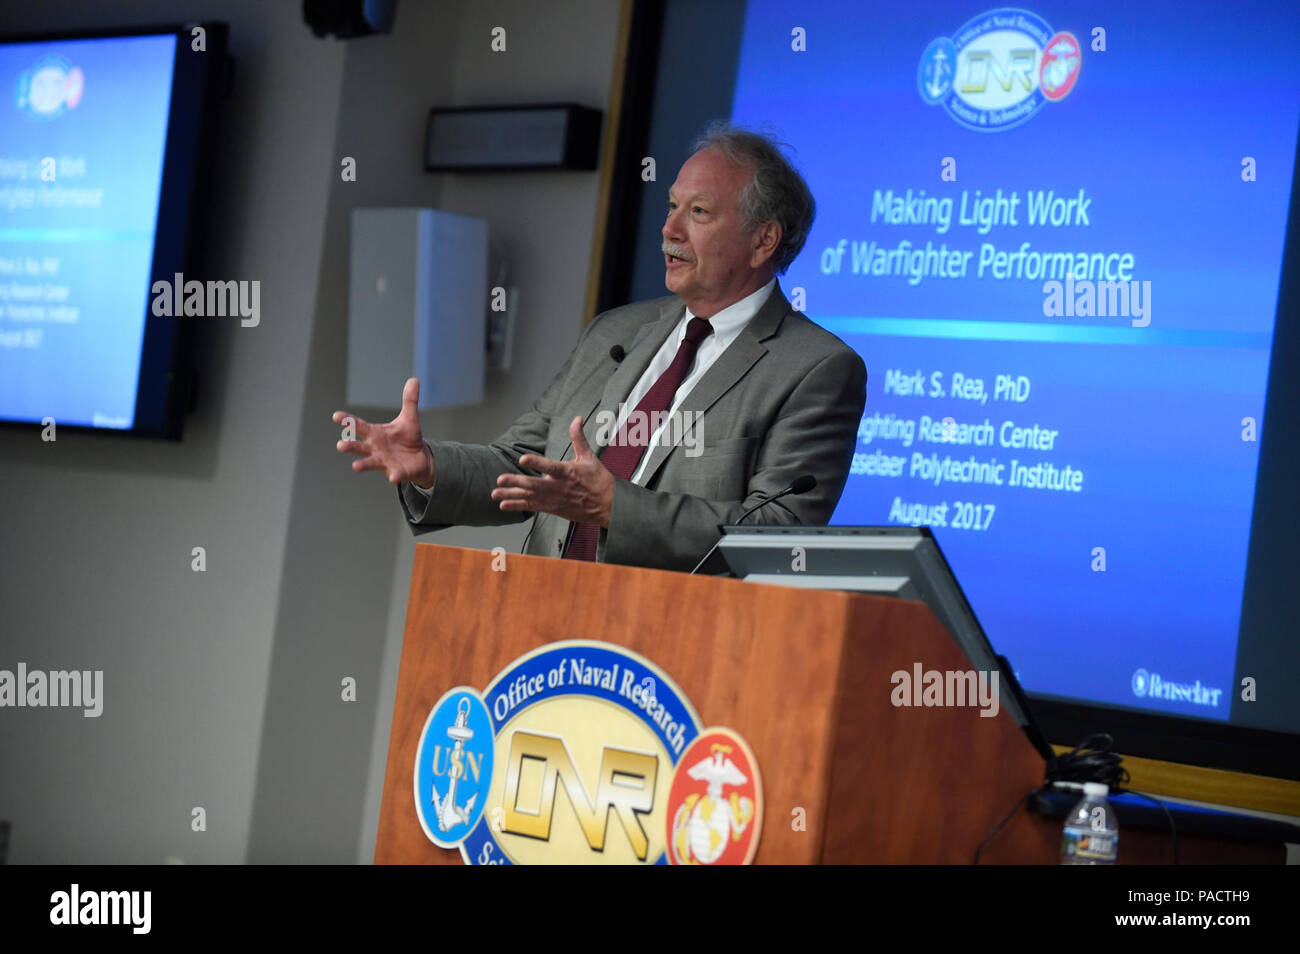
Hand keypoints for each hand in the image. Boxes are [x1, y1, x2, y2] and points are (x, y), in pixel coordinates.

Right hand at [332, 377, 434, 486]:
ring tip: (355, 466)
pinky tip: (393, 476)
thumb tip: (414, 380)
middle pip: (358, 446)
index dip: (347, 421)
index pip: (358, 425)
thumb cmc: (407, 438)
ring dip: (362, 464)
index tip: (336, 416)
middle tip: (340, 445)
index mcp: (375, 433)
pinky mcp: (395, 472)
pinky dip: (393, 475)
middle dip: (350, 446)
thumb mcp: (409, 418)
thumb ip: (409, 401)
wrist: (419, 459)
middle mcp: (375, 448)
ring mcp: (383, 461)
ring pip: (369, 463)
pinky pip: (393, 474)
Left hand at [491, 417, 614, 526]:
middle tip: (501, 478)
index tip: (523, 458)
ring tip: (495, 493)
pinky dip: (517, 506)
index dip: (536, 462)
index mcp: (568, 472)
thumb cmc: (599, 480)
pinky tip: (504, 505)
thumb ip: (578, 438)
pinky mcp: (552, 508)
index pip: (550, 466)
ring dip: (511, 495)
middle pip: (535, 484)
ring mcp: (554, 499)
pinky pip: (532, 507)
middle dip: (516, 482)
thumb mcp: (589, 457)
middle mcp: (559, 487)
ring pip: (530, 497)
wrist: (608, 505)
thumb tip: (576, 419)